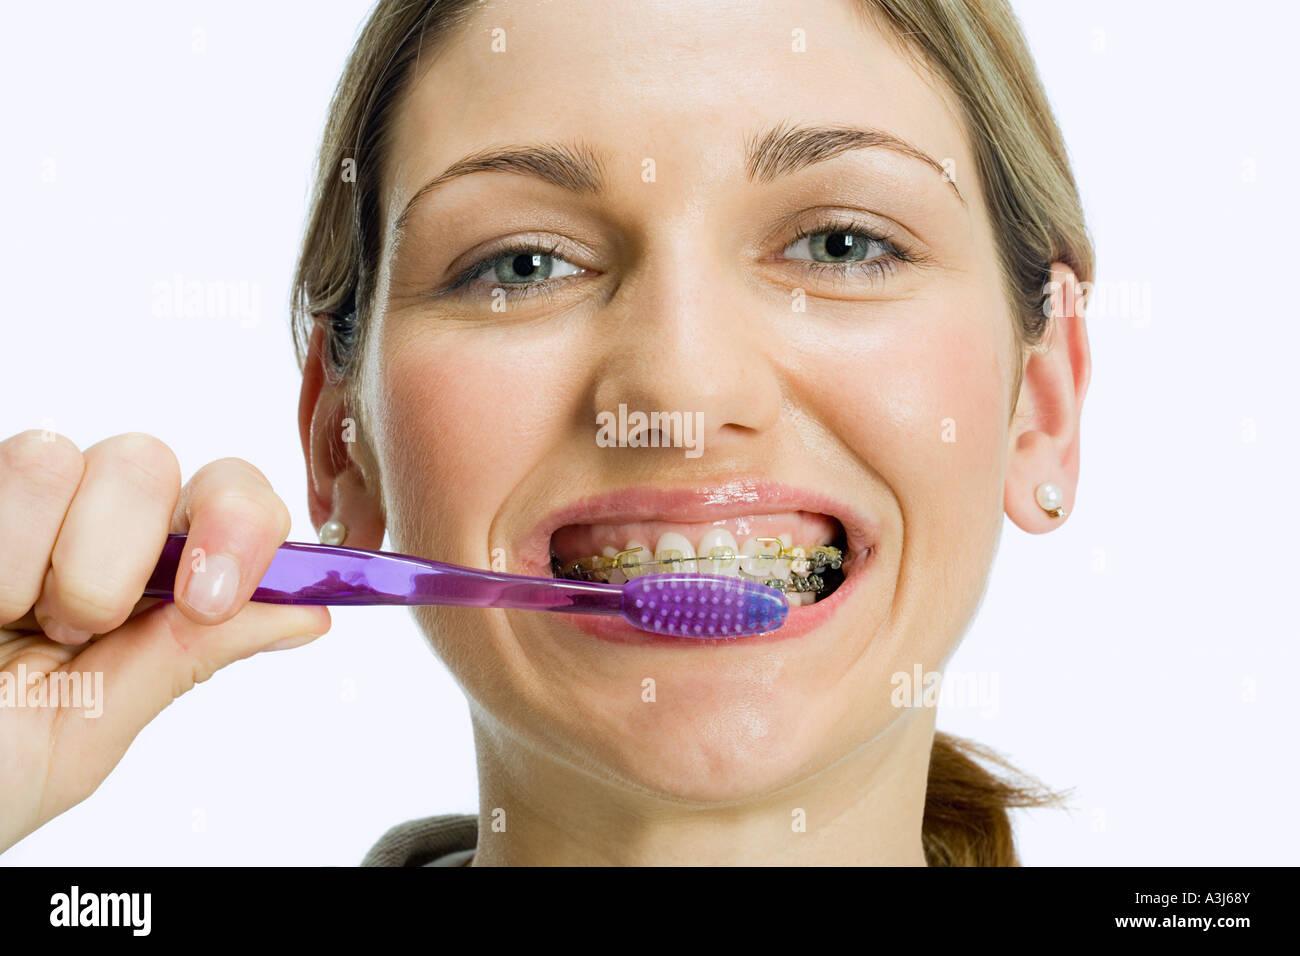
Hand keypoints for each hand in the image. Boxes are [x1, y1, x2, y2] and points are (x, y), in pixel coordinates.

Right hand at [0, 430, 329, 852]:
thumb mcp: (85, 732)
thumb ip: (189, 656)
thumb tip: (311, 610)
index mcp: (149, 588)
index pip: (234, 504)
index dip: (239, 532)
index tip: (206, 597)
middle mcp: (88, 531)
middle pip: (152, 462)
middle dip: (119, 554)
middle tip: (75, 627)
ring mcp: (15, 506)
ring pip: (64, 457)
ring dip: (33, 561)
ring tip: (2, 623)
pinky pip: (13, 467)